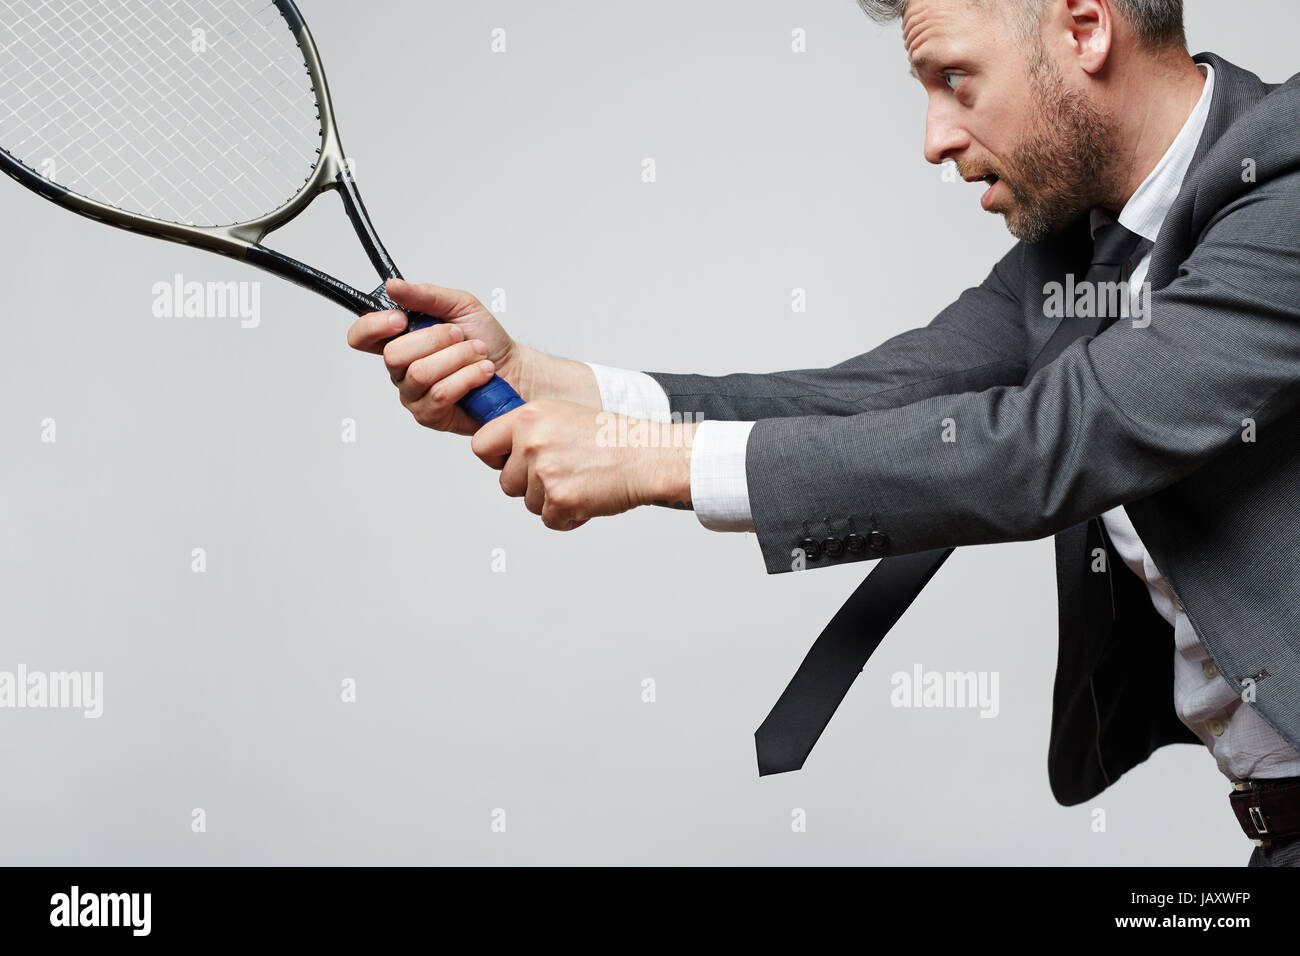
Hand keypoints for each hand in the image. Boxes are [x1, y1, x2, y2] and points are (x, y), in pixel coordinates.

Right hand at [346, 278, 531, 435]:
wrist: (515, 370)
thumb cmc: (487, 340)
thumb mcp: (460, 306)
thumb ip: (426, 295)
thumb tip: (393, 286)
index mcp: (400, 339)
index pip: (362, 336)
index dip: (373, 327)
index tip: (400, 319)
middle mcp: (400, 369)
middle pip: (393, 355)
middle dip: (436, 340)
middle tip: (460, 336)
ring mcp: (413, 395)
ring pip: (420, 374)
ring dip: (457, 358)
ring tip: (478, 353)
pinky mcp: (430, 416)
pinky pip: (440, 395)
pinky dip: (467, 378)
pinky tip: (482, 373)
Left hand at [470, 399, 695, 530]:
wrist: (647, 455)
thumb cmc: (612, 438)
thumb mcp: (563, 415)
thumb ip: (531, 430)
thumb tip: (505, 453)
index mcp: (529, 417)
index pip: (481, 445)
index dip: (495, 459)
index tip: (509, 463)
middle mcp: (532, 442)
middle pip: (506, 482)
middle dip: (529, 486)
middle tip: (562, 474)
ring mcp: (545, 472)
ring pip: (528, 502)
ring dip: (550, 500)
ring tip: (580, 481)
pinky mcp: (560, 499)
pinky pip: (549, 519)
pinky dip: (567, 516)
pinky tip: (587, 497)